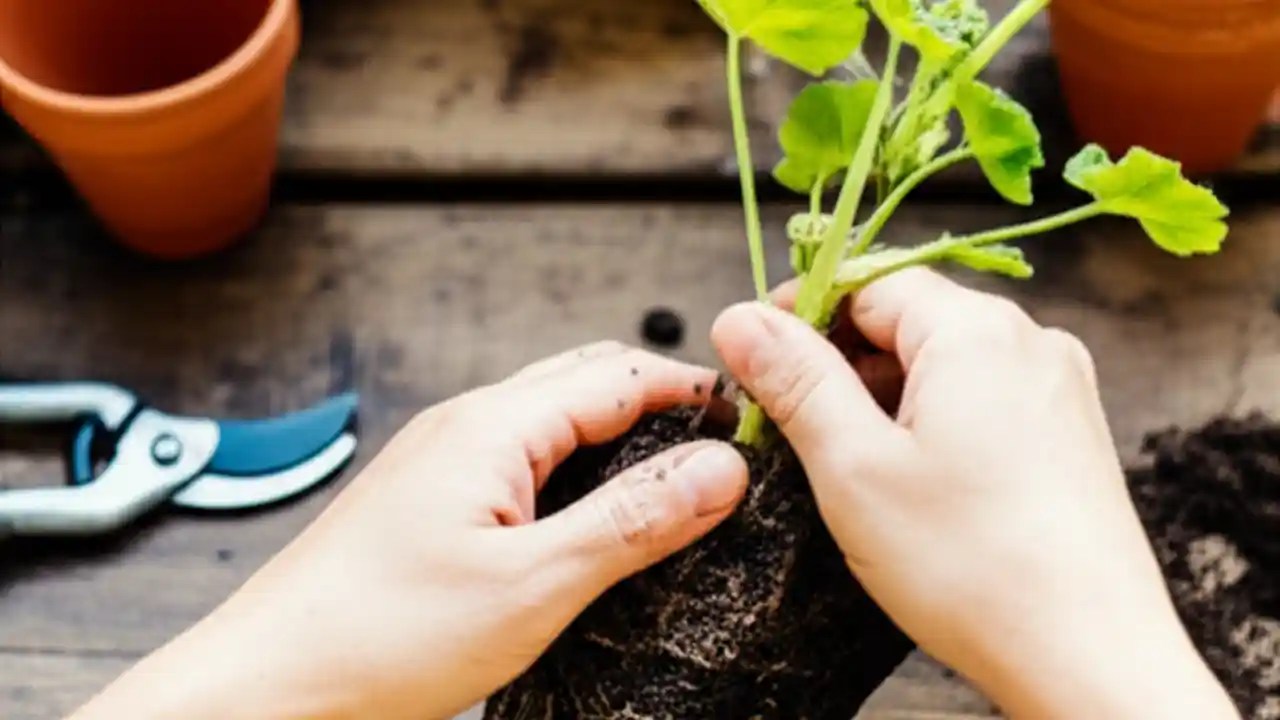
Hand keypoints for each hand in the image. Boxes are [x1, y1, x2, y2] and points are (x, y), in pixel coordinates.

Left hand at [71, 343, 747, 719]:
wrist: (267, 684)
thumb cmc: (379, 636)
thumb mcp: (534, 585)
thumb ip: (632, 521)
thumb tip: (719, 468)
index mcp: (494, 426)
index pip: (619, 375)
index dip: (692, 390)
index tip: (749, 418)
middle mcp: (466, 425)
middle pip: (586, 384)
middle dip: (658, 405)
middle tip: (719, 450)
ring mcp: (443, 461)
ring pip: (552, 425)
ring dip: (616, 441)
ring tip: (671, 489)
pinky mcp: (431, 502)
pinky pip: (520, 464)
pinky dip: (573, 478)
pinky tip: (591, 525)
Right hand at [712, 269, 1237, 719]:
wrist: (1090, 659)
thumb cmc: (971, 567)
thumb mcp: (853, 466)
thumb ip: (795, 380)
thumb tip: (741, 319)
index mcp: (976, 331)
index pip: (867, 283)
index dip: (800, 314)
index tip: (754, 361)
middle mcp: (1029, 343)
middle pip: (907, 320)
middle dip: (837, 362)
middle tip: (786, 425)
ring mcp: (1058, 389)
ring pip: (943, 364)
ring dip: (881, 398)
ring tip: (845, 465)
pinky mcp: (1069, 436)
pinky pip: (983, 401)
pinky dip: (930, 423)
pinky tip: (908, 481)